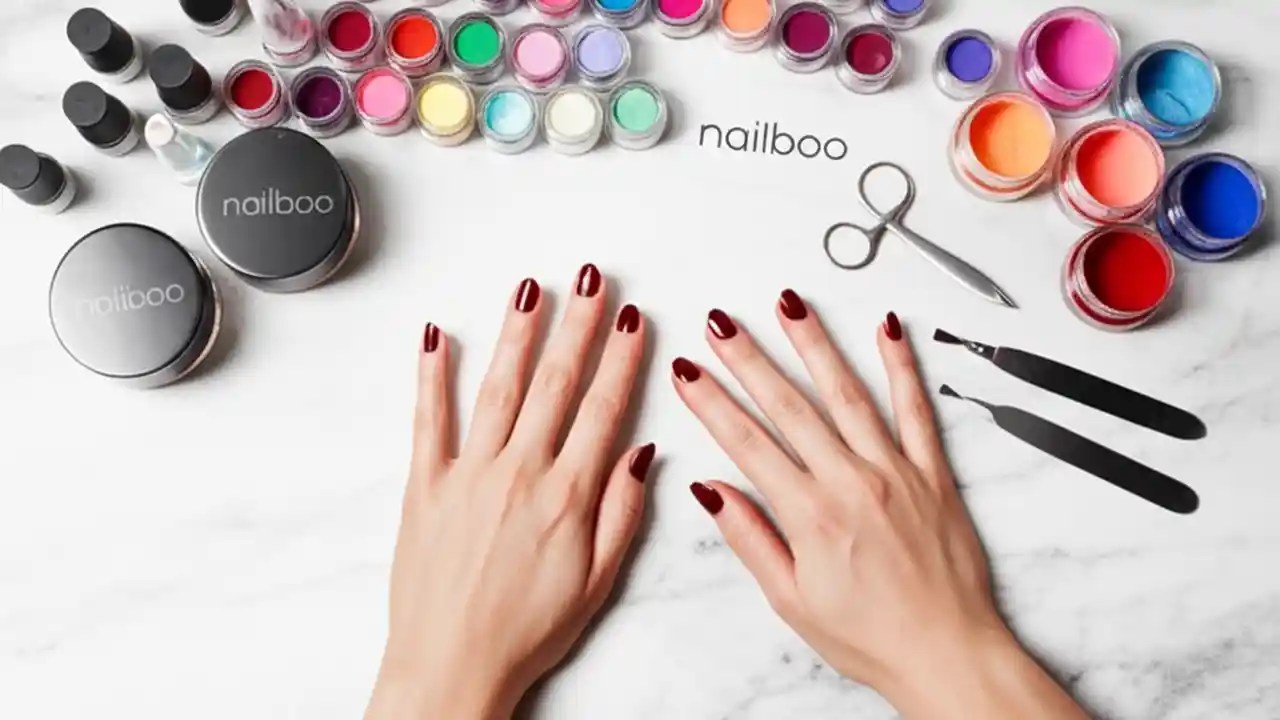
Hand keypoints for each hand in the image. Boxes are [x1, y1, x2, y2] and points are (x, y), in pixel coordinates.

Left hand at [366, 265, 652, 719]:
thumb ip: (623, 512)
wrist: (452, 665)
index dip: (621, 358)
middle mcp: (520, 472)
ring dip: (518, 333)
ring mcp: (468, 474)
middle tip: (592, 278)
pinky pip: (428, 418)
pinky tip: (437, 335)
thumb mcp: (599, 581)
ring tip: (533, 289)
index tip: (632, 318)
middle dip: (578, 325)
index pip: (603, 408)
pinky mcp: (425, 484)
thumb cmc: (527, 631)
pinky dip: (431, 374)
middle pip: (556, 383)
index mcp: (568, 496)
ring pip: (499, 387)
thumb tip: (642, 451)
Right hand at [675, 292, 1086, 719]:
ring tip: (788, 304)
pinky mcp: (933, 472)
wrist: (948, 655)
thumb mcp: (790, 600)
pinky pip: (916, 408)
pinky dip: (902, 365)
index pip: (747, 442)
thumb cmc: (872, 638)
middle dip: (748, 357)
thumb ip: (750, 538)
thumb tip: (711, 489)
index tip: (688, 372)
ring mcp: (895, 471)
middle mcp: (851, 482)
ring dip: (813, 344)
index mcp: (810, 515)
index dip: (711, 402)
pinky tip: (889, 329)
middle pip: (788, 406)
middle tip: (720, 322)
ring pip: (847, 393)